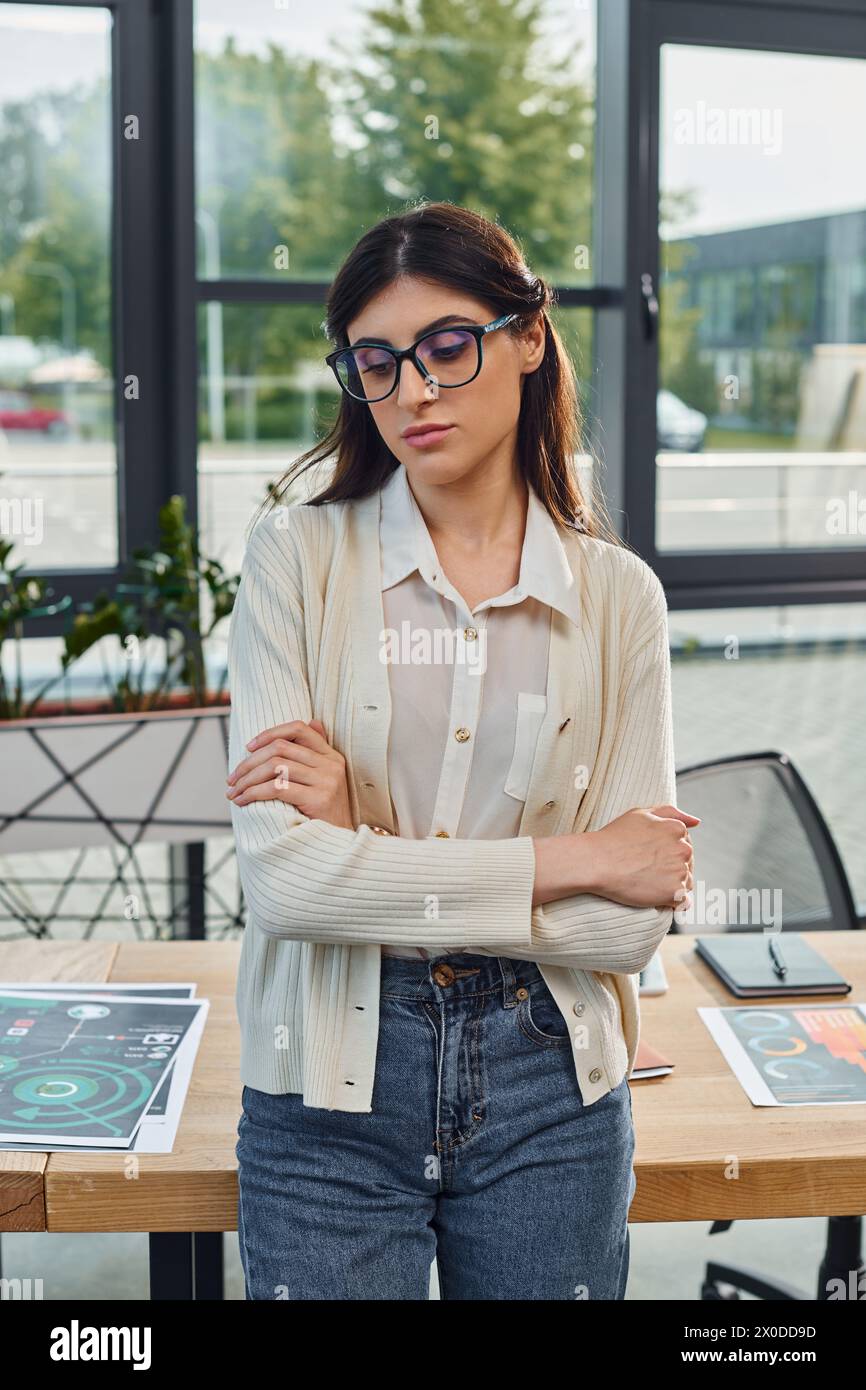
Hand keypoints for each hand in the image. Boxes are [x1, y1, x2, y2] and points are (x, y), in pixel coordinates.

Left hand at [226, 719, 353, 828]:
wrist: (340, 845)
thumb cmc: (324, 813)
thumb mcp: (324, 779)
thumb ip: (315, 753)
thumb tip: (313, 721)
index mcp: (331, 755)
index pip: (298, 729)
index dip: (270, 733)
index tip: (248, 747)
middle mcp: (331, 764)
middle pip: (280, 749)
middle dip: (249, 762)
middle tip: (232, 779)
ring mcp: (327, 781)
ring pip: (275, 767)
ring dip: (247, 780)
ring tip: (234, 792)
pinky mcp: (319, 799)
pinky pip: (277, 788)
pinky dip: (254, 793)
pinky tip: (244, 801)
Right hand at [587, 803, 698, 910]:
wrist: (596, 862)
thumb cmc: (614, 837)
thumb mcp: (641, 814)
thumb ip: (671, 813)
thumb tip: (696, 822)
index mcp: (677, 829)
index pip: (684, 844)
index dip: (666, 852)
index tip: (649, 857)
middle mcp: (683, 849)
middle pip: (687, 863)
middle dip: (671, 868)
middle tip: (646, 871)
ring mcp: (679, 871)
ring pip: (685, 882)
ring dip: (672, 885)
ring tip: (647, 882)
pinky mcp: (674, 893)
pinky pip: (683, 902)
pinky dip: (672, 902)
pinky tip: (655, 897)